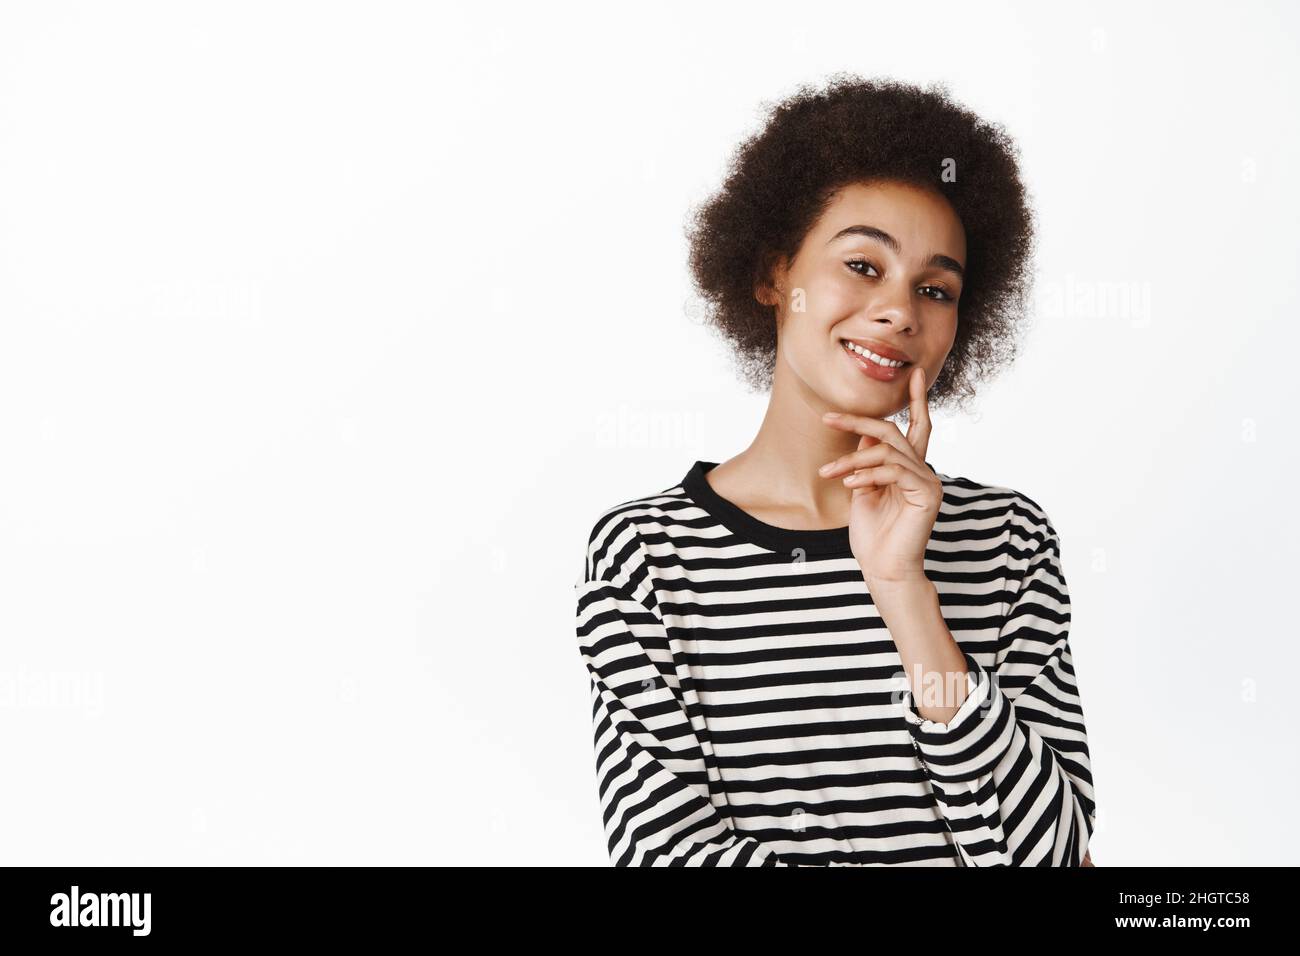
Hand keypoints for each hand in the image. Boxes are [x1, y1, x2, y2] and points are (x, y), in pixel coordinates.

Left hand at [818, 367, 943, 585]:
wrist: (884, 569)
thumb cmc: (873, 536)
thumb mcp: (863, 491)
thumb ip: (866, 463)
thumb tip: (865, 437)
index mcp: (909, 468)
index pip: (916, 427)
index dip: (917, 400)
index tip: (916, 374)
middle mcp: (922, 470)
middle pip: (892, 431)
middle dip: (859, 423)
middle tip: (829, 418)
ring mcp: (927, 481)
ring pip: (887, 451)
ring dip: (852, 460)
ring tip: (829, 473)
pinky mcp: (927, 493)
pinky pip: (894, 470)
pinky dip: (868, 475)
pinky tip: (851, 485)